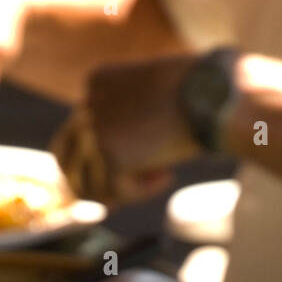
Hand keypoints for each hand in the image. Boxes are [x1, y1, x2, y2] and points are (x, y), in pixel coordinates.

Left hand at [51, 55, 201, 204]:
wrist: (214, 94)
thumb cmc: (202, 94)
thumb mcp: (157, 100)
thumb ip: (131, 124)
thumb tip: (117, 168)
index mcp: (96, 83)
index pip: (79, 132)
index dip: (101, 157)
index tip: (141, 161)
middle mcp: (86, 103)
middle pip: (67, 158)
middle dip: (92, 183)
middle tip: (119, 199)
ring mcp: (94, 129)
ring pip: (89, 182)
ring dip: (122, 190)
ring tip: (160, 176)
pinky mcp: (109, 153)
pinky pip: (116, 192)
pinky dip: (141, 193)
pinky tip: (167, 176)